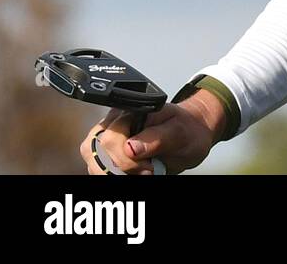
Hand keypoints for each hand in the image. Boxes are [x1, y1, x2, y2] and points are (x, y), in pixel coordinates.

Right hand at [80, 92, 224, 174]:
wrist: (192, 136)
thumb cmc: (186, 129)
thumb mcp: (180, 131)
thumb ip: (157, 137)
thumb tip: (130, 147)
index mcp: (129, 111)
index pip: (109, 138)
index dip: (124, 157)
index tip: (148, 166)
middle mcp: (113, 124)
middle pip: (95, 152)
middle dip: (121, 167)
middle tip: (148, 169)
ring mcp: (108, 141)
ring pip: (95, 166)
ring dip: (119, 174)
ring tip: (145, 170)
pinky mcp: (109, 157)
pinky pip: (100, 174)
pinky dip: (119, 177)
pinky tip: (136, 172)